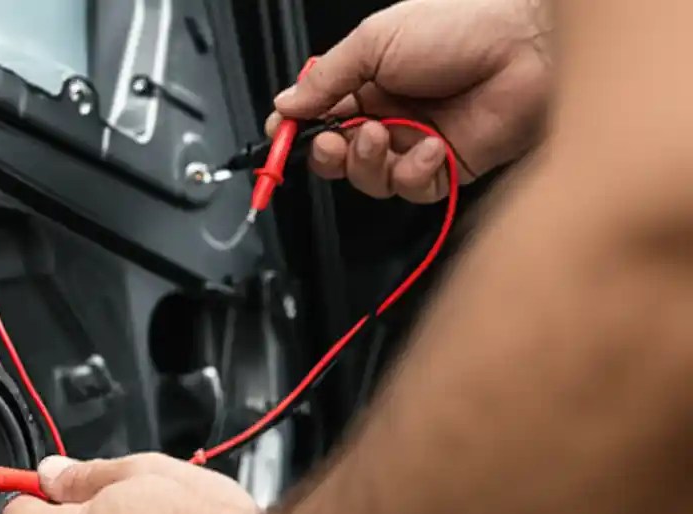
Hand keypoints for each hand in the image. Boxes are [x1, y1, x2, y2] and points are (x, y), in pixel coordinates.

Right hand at [266, 0, 551, 201]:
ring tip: (381, 135)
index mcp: (368, 80)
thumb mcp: (376, 40)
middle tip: (330, 142)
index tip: (283, 134)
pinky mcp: (447, 168)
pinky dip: (412, 173)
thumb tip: (286, 104)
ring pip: (370, 178)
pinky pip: (411, 189)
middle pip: (338, 155)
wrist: (527, 44)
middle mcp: (390, 113)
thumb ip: (327, 78)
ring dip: (366, 163)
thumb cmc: (461, 26)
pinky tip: (428, 148)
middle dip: (326, 154)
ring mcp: (416, 142)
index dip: (297, 130)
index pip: (319, 115)